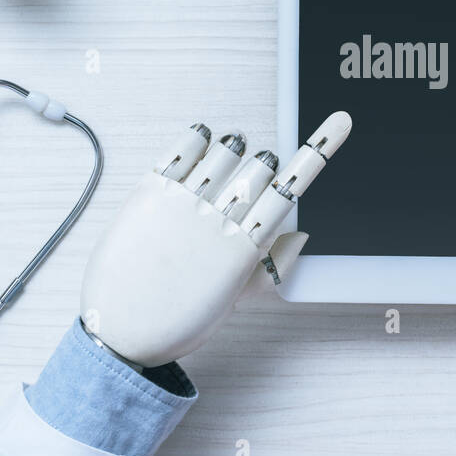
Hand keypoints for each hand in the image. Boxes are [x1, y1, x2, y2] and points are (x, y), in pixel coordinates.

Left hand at [80, 112, 350, 366]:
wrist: (116, 334)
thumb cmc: (177, 324)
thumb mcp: (233, 303)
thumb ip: (272, 268)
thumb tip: (301, 236)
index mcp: (245, 249)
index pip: (292, 189)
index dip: (318, 151)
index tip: (340, 122)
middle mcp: (219, 221)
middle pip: (261, 166)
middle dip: (262, 167)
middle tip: (246, 182)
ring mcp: (183, 204)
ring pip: (227, 151)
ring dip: (232, 152)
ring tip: (220, 168)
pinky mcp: (150, 193)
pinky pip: (184, 148)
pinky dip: (199, 139)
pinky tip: (200, 146)